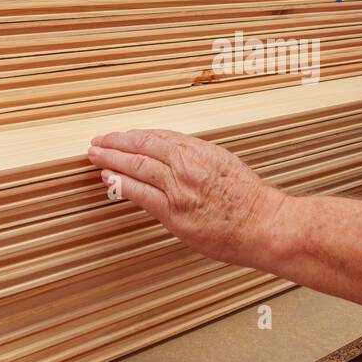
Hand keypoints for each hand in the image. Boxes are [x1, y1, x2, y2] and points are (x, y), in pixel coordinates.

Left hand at [86, 128, 289, 270]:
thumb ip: (199, 160)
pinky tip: (108, 179)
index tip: (123, 136)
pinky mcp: (174, 212)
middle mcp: (188, 164)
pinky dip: (120, 184)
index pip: (159, 137)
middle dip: (116, 142)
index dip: (136, 136)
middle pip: (143, 146)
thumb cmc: (251, 201)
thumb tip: (176, 159)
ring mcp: (179, 188)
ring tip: (96, 156)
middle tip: (99, 142)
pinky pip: (140, 194)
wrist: (265, 225)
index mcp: (201, 150)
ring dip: (111, 160)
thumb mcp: (226, 165)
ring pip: (136, 166)